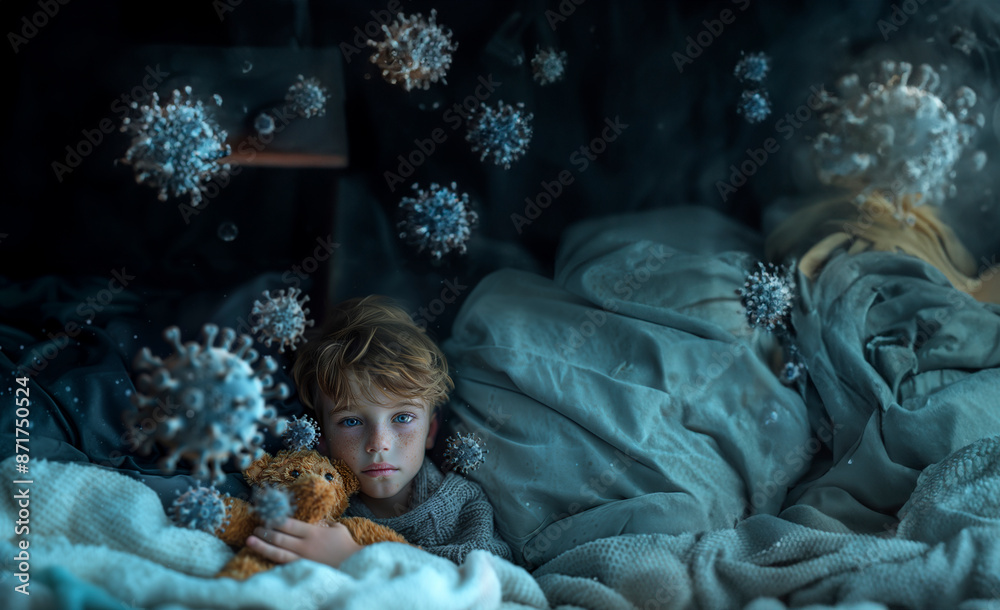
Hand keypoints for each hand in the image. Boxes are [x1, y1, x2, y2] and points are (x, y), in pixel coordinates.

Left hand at [246, 518, 362, 568]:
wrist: (353, 564)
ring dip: (262, 545)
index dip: (275, 519)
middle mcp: (305, 545)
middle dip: (265, 531)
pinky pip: (283, 564)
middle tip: (255, 528)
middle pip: (279, 537)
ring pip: (277, 552)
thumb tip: (313, 519)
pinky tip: (263, 555)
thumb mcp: (337, 528)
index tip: (266, 515)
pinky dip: (271, 559)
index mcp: (313, 532)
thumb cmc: (346, 545)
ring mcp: (302, 559)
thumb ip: (323, 523)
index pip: (289, 524)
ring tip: (250, 541)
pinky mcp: (302, 569)